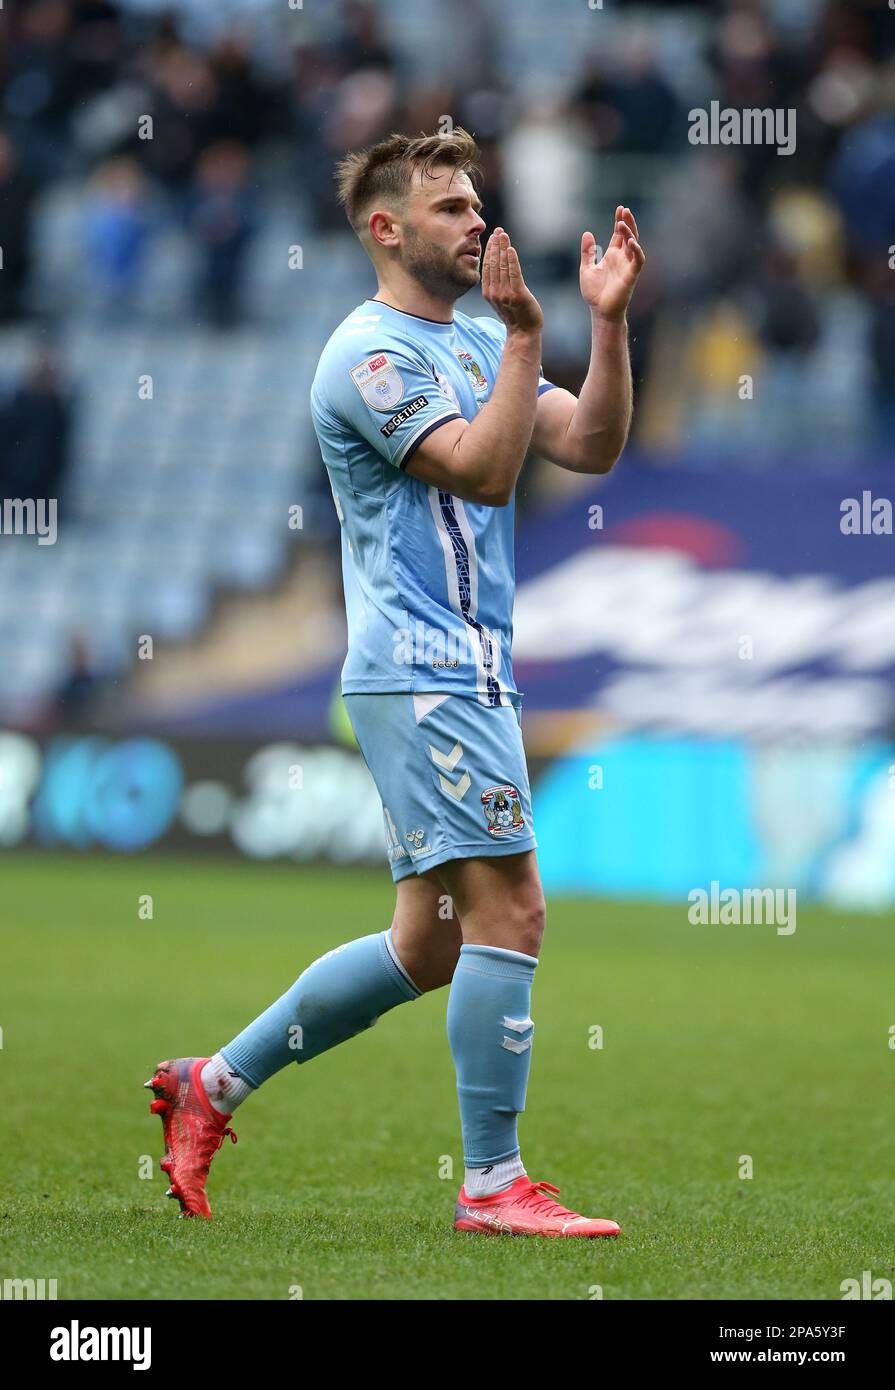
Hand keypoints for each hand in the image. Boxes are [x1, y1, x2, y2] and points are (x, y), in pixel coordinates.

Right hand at [482, 227, 542, 334]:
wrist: (523, 333)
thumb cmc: (515, 315)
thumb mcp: (501, 299)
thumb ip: (498, 284)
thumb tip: (498, 267)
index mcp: (488, 292)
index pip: (487, 267)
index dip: (489, 251)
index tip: (493, 237)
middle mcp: (494, 292)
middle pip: (493, 264)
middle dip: (495, 245)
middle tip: (498, 230)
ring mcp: (505, 294)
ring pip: (502, 266)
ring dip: (503, 248)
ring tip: (504, 235)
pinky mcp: (517, 295)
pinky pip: (513, 274)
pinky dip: (511, 260)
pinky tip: (510, 249)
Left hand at [580, 206, 644, 321]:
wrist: (600, 311)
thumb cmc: (595, 293)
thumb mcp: (586, 269)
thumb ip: (587, 252)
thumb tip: (587, 233)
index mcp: (612, 256)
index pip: (618, 235)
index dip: (620, 221)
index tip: (620, 209)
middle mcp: (622, 259)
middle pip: (628, 236)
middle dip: (627, 223)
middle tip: (624, 210)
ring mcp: (628, 266)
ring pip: (633, 245)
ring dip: (630, 233)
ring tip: (623, 223)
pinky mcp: (632, 275)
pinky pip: (638, 260)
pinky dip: (636, 250)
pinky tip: (631, 241)